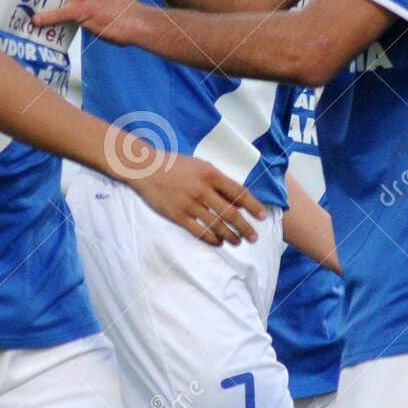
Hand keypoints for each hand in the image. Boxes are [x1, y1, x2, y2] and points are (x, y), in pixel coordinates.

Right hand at [131, 152, 263, 246]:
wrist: (146, 170)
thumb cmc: (174, 165)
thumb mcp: (199, 165)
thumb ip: (217, 180)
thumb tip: (235, 199)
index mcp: (210, 174)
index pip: (238, 193)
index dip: (253, 206)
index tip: (262, 217)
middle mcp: (202, 190)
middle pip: (230, 213)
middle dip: (245, 227)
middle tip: (253, 237)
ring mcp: (190, 204)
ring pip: (216, 225)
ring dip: (230, 236)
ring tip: (238, 242)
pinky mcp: (178, 216)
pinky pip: (199, 232)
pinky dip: (212, 239)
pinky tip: (219, 242)